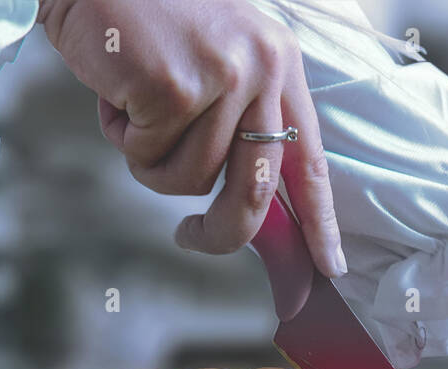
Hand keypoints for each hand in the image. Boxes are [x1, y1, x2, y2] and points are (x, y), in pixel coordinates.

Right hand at [41, 0, 345, 275]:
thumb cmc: (145, 21)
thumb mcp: (213, 61)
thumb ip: (237, 120)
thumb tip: (248, 202)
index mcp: (280, 63)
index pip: (309, 157)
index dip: (320, 219)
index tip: (331, 265)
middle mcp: (262, 68)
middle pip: (255, 189)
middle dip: (222, 231)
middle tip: (189, 238)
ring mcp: (221, 78)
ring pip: (189, 180)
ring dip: (150, 158)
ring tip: (134, 105)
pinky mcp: (175, 89)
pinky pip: (148, 158)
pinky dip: (122, 137)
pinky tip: (116, 93)